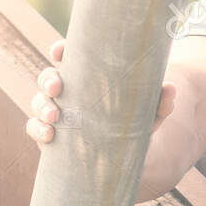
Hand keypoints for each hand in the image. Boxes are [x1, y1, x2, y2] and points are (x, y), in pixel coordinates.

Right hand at [25, 38, 178, 145]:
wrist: (128, 155)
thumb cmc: (137, 123)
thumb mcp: (151, 113)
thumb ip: (161, 102)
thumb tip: (170, 87)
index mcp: (87, 77)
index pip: (69, 57)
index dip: (60, 50)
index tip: (59, 51)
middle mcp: (68, 91)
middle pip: (48, 77)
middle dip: (48, 80)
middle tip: (57, 88)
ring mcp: (57, 112)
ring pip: (38, 102)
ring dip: (41, 106)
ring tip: (54, 116)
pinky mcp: (52, 134)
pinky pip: (35, 128)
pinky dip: (37, 129)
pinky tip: (48, 135)